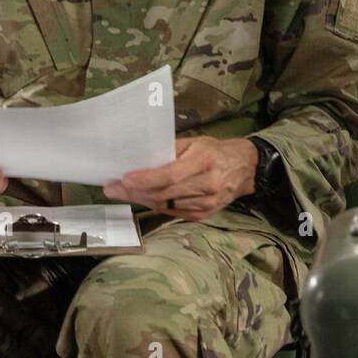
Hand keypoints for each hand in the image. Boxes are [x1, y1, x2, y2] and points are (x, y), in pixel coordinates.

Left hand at [102, 136, 256, 220]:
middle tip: (113, 189)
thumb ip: (170, 151)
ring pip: (166, 205)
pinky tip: (145, 199)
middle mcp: (208, 184)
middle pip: (164, 193)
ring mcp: (208, 203)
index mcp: (205, 161)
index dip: (146, 179)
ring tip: (124, 193)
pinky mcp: (205, 214)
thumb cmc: (215, 151)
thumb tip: (141, 160)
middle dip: (135, 192)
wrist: (245, 169)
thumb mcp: (195, 142)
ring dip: (142, 200)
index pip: (170, 174)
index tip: (124, 179)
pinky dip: (157, 205)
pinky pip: (174, 212)